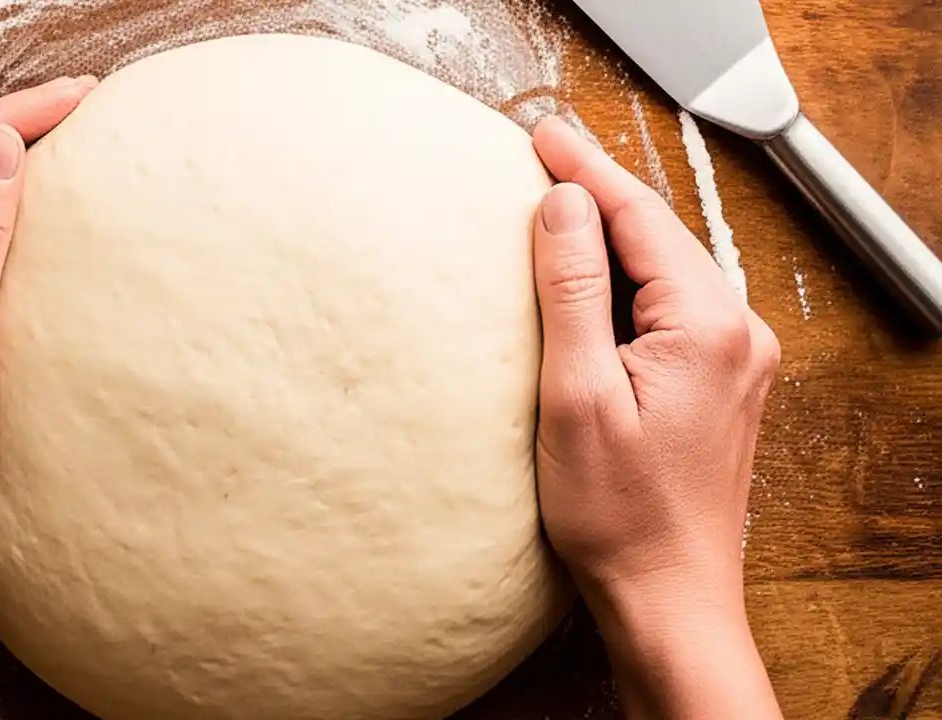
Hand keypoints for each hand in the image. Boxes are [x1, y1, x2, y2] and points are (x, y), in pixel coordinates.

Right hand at [530, 117, 780, 716]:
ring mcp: (735, 360)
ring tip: (558, 201)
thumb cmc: (619, 514)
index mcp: (709, 327)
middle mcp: (737, 334)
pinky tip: (590, 275)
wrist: (668, 597)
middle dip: (599, 193)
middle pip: (659, 236)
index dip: (585, 172)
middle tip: (544, 154)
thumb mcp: (577, 396)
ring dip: (611, 235)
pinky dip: (627, 280)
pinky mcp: (720, 383)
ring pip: (664, 269)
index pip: (640, 219)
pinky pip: (671, 306)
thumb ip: (571, 291)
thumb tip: (564, 204)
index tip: (541, 136)